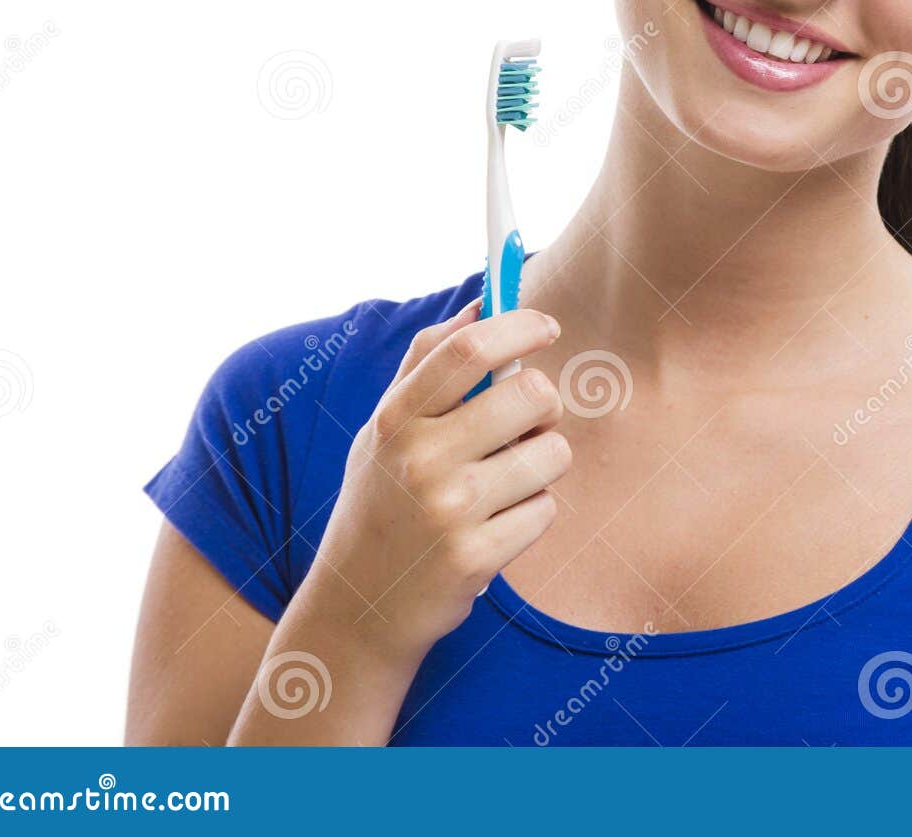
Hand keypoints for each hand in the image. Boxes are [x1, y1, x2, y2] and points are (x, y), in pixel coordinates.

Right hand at [300, 299, 568, 666]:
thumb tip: (482, 303)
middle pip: (530, 393)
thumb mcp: (385, 430)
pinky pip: (547, 509)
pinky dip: (533, 514)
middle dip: (545, 403)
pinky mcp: (476, 557)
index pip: (468, 349)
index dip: (520, 325)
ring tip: (504, 484)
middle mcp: (420, 458)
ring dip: (542, 464)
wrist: (359, 608)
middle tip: (528, 421)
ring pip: (551, 453)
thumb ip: (428, 363)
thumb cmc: (383, 502)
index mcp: (396, 418)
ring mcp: (449, 510)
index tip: (546, 325)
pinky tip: (496, 527)